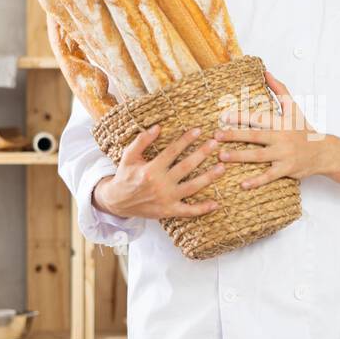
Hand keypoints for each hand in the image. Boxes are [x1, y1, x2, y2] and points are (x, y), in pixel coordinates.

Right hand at [94, 125, 224, 219]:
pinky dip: (202, 209)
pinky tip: (216, 203)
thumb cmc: (125, 175)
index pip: (172, 151)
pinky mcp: (169, 211)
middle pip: (186, 167)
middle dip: (202, 154)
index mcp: (150, 169)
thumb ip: (141, 141)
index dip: (186, 140)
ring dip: (209, 177)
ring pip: (192, 187)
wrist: (117, 202)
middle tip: (216, 143)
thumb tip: (157, 127)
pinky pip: (188, 211)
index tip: (198, 130)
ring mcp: (166, 199)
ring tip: (222, 167)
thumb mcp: (129, 156)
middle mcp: (160, 184)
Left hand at [214, 70, 332, 189]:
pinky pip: (269, 176)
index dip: (241, 116)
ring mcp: (284, 155)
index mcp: (281, 122)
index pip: (259, 117)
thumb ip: (280, 90)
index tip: (224, 116)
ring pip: (259, 156)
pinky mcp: (287, 170)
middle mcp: (282, 137)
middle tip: (216, 136)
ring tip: (221, 157)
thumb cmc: (304, 130)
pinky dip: (256, 181)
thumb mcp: (294, 108)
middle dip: (234, 136)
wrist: (323, 152)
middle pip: (255, 136)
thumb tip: (266, 72)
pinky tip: (242, 184)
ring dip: (239, 157)